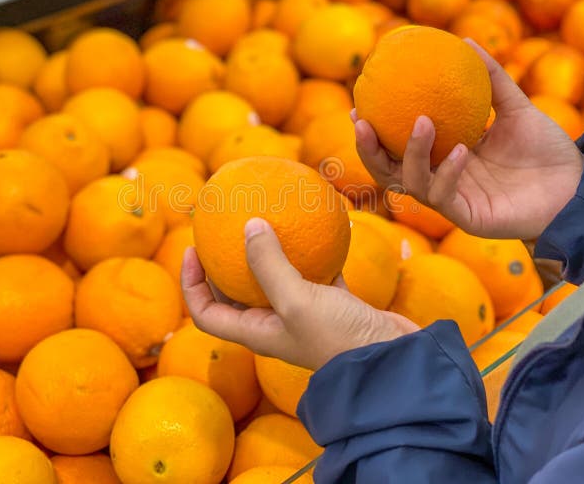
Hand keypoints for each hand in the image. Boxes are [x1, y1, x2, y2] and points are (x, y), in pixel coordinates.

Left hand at [181, 218, 418, 370]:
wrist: (392, 360)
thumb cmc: (337, 337)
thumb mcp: (296, 299)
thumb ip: (269, 264)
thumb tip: (249, 225)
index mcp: (256, 333)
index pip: (207, 313)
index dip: (192, 284)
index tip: (192, 249)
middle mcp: (276, 326)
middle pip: (237, 296)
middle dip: (226, 266)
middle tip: (225, 230)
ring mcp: (306, 317)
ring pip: (279, 282)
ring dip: (271, 256)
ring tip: (268, 223)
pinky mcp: (335, 307)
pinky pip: (318, 275)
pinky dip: (316, 255)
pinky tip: (322, 230)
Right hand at [354, 41, 583, 240]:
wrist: (577, 186)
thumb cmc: (546, 150)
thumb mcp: (516, 107)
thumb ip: (491, 79)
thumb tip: (464, 42)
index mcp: (443, 156)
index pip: (397, 146)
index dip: (373, 131)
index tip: (358, 105)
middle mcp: (441, 179)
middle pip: (389, 170)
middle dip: (369, 150)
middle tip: (362, 122)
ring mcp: (453, 200)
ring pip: (411, 183)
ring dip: (410, 153)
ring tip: (421, 122)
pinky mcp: (468, 217)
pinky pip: (445, 196)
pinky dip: (448, 173)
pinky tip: (460, 151)